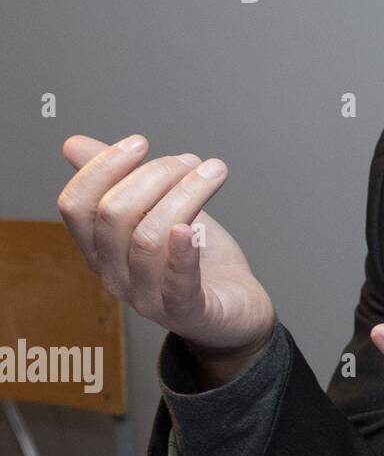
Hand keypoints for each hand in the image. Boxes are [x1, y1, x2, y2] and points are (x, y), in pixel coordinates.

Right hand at [57, 134, 275, 360]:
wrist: (236, 310)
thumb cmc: (197, 259)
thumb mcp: (159, 212)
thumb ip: (121, 181)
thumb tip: (73, 145)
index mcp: (101, 249)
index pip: (77, 205)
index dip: (103, 168)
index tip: (141, 142)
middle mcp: (115, 275)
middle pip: (114, 214)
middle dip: (156, 175)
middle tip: (192, 162)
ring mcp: (147, 298)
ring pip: (148, 238)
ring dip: (185, 194)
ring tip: (213, 172)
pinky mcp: (187, 313)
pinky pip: (176, 285)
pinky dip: (182, 254)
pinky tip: (191, 229)